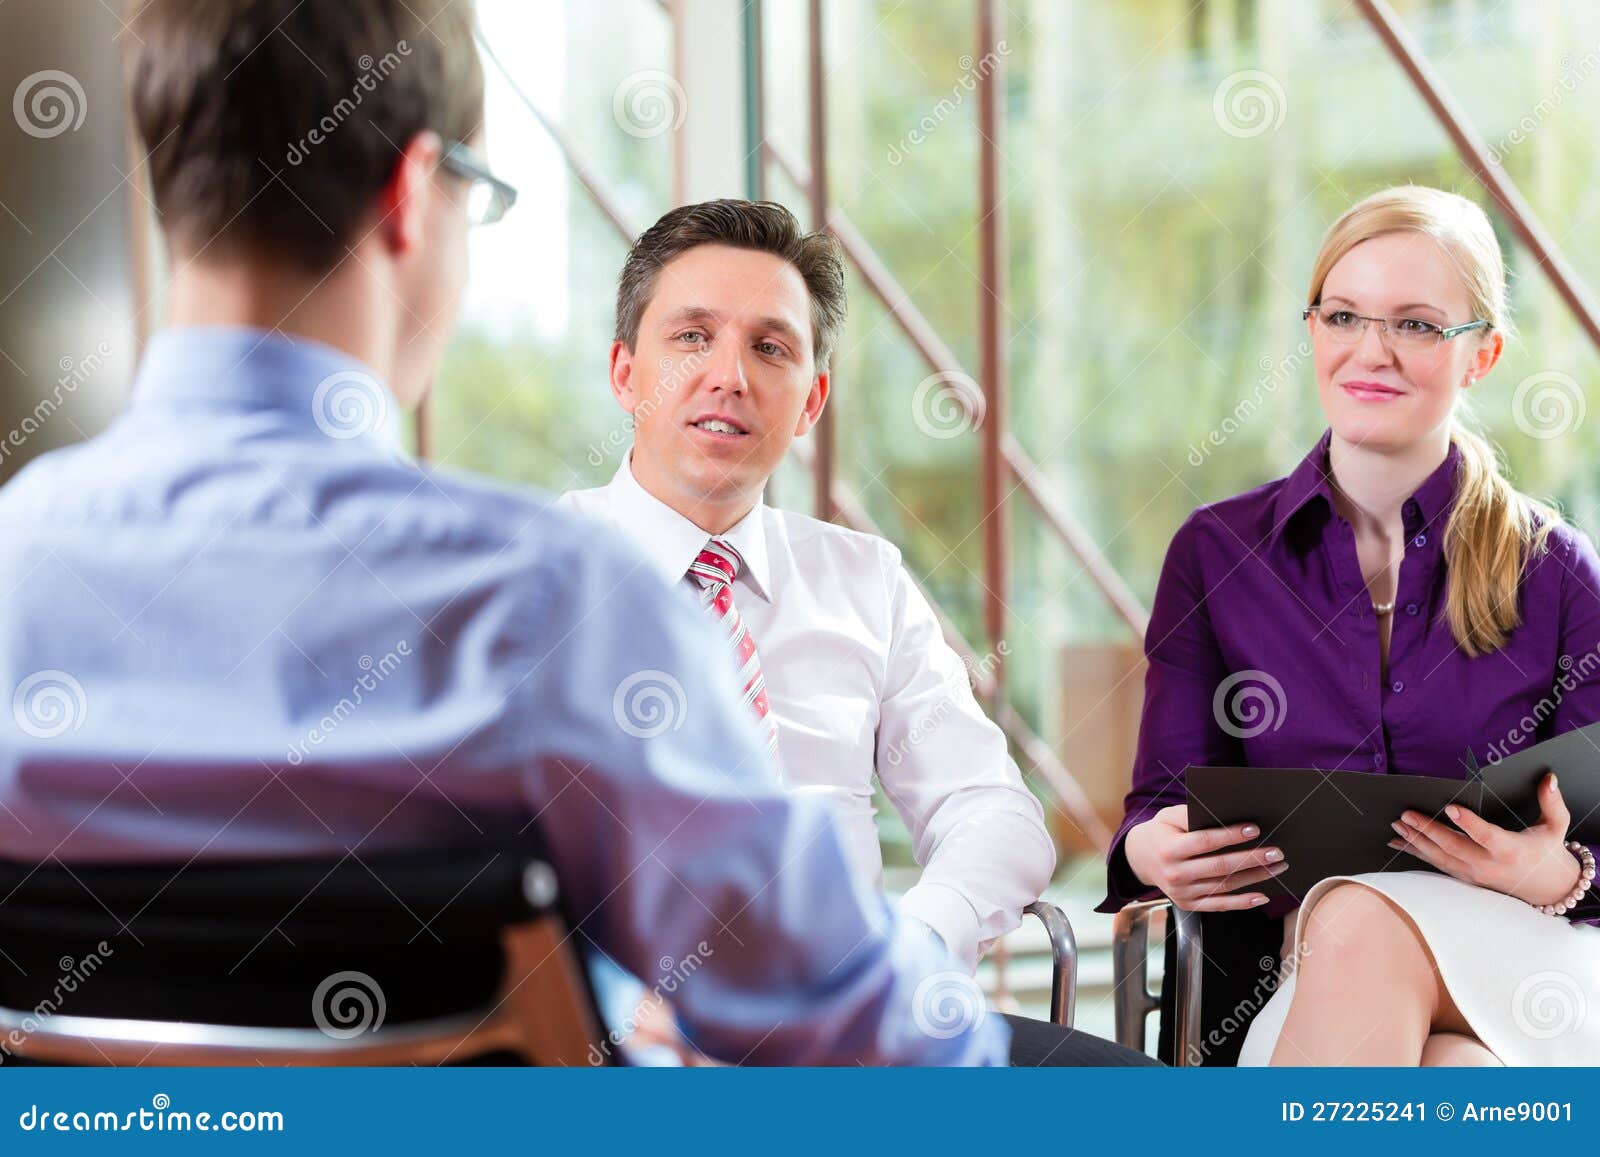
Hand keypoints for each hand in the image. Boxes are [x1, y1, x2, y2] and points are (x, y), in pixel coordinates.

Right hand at [1123, 804, 1288, 911]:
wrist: (1140, 859)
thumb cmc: (1162, 832)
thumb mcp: (1168, 816)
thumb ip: (1191, 814)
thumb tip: (1225, 814)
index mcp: (1169, 849)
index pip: (1205, 842)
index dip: (1230, 836)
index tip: (1254, 829)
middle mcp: (1175, 874)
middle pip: (1220, 866)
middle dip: (1251, 858)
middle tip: (1276, 852)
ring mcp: (1182, 893)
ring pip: (1225, 885)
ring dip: (1255, 877)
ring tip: (1277, 866)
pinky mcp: (1189, 905)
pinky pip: (1220, 905)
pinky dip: (1243, 902)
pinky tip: (1262, 895)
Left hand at [1387, 772, 1581, 907]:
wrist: (1546, 887)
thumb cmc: (1547, 850)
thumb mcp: (1555, 827)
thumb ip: (1551, 802)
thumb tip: (1549, 777)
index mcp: (1511, 850)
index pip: (1487, 836)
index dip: (1469, 823)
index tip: (1451, 808)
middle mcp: (1490, 865)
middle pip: (1454, 847)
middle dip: (1428, 830)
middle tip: (1406, 814)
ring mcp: (1475, 874)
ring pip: (1440, 857)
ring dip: (1416, 840)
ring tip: (1397, 824)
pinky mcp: (1465, 878)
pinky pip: (1437, 865)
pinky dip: (1416, 853)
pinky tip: (1398, 841)